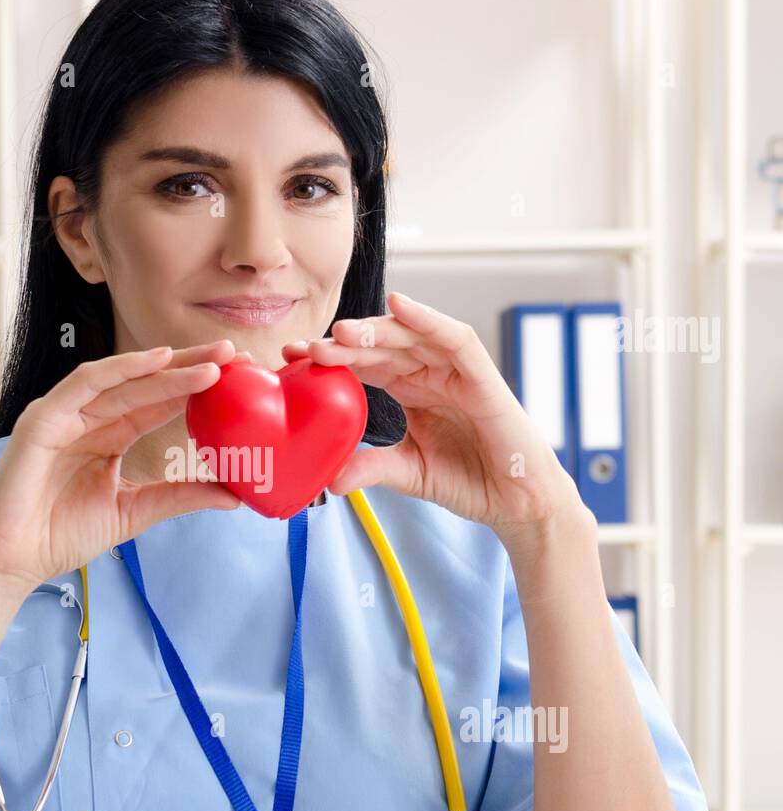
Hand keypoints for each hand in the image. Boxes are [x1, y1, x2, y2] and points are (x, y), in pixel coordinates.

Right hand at [0, 341, 244, 594]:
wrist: (13, 560)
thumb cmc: (62, 535)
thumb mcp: (136, 511)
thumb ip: (180, 496)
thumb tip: (236, 494)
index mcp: (110, 436)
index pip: (160, 403)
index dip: (197, 388)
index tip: (239, 377)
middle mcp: (89, 418)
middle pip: (146, 384)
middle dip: (190, 367)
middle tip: (234, 354)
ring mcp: (65, 415)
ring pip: (122, 381)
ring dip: (166, 368)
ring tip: (209, 362)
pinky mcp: (43, 419)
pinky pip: (84, 385)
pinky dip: (120, 370)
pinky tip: (155, 362)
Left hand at [280, 292, 588, 543]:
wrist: (518, 504)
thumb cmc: (470, 482)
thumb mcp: (409, 473)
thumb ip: (372, 468)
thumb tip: (328, 480)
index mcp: (412, 390)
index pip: (365, 365)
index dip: (331, 359)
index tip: (292, 359)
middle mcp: (432, 374)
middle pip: (383, 347)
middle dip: (345, 344)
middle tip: (307, 347)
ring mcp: (458, 372)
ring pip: (412, 337)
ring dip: (377, 330)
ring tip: (342, 332)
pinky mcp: (483, 376)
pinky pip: (454, 339)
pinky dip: (427, 319)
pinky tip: (399, 307)